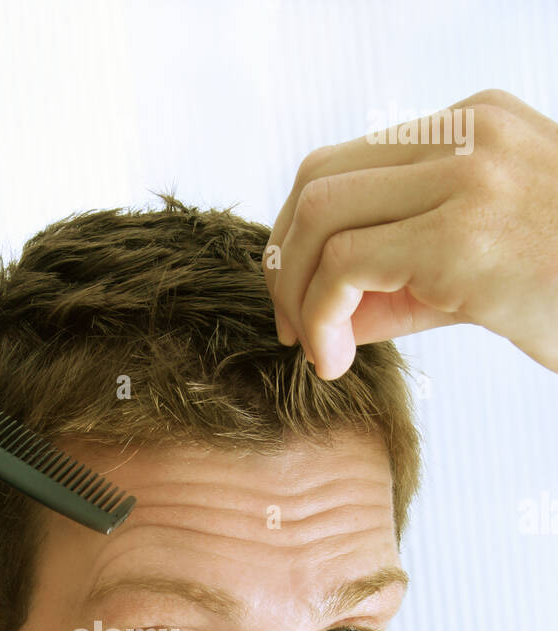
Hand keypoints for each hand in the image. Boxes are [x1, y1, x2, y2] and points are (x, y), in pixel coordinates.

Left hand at [264, 89, 557, 378]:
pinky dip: (320, 317)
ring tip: (318, 352)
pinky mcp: (460, 235)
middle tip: (295, 330)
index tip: (306, 302)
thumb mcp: (488, 265)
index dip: (305, 235)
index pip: (349, 163)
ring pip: (321, 215)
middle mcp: (467, 135)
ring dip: (298, 294)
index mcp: (475, 127)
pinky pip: (345, 266)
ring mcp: (465, 178)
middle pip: (318, 178)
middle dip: (287, 261)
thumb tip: (330, 315)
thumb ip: (410, 278)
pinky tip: (336, 361)